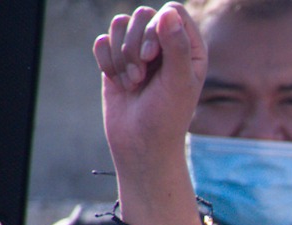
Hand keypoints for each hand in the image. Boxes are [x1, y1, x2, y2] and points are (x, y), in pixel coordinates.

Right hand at [94, 4, 206, 178]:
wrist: (141, 144)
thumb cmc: (166, 118)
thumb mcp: (178, 83)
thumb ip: (176, 47)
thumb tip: (168, 13)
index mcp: (190, 48)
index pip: (173, 11)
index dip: (157, 27)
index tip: (152, 55)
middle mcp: (166, 45)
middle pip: (143, 14)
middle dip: (135, 44)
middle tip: (141, 77)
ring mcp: (139, 51)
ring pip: (120, 24)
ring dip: (121, 56)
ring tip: (133, 83)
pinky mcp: (117, 60)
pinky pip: (102, 41)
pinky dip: (107, 62)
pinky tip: (118, 83)